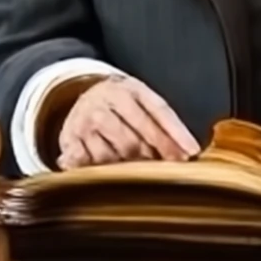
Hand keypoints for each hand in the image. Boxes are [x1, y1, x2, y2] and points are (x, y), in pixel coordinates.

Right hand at [57, 74, 200, 169]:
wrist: (85, 95)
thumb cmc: (122, 102)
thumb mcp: (143, 99)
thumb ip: (163, 120)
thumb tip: (189, 149)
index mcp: (129, 88)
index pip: (157, 111)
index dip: (175, 134)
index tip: (190, 152)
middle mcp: (105, 102)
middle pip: (134, 139)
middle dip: (152, 157)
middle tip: (165, 168)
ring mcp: (85, 121)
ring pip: (111, 156)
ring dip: (127, 167)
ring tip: (136, 168)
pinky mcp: (69, 140)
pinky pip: (88, 165)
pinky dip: (100, 172)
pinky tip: (108, 173)